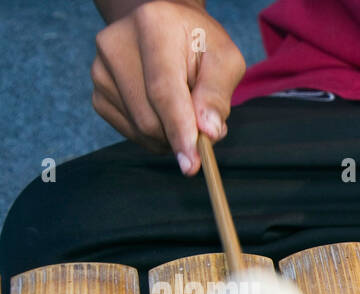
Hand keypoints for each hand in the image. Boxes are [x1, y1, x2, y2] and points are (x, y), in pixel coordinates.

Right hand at [91, 1, 245, 174]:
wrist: (165, 28)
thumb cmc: (200, 44)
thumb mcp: (224, 59)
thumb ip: (218, 95)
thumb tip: (209, 133)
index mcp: (152, 27)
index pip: (163, 91)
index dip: (179, 130)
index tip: (192, 164)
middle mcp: (115, 45)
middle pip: (149, 118)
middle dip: (182, 135)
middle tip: (207, 125)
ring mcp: (100, 70)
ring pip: (140, 130)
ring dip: (171, 136)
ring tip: (186, 108)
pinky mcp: (97, 92)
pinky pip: (130, 132)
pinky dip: (156, 136)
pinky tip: (166, 113)